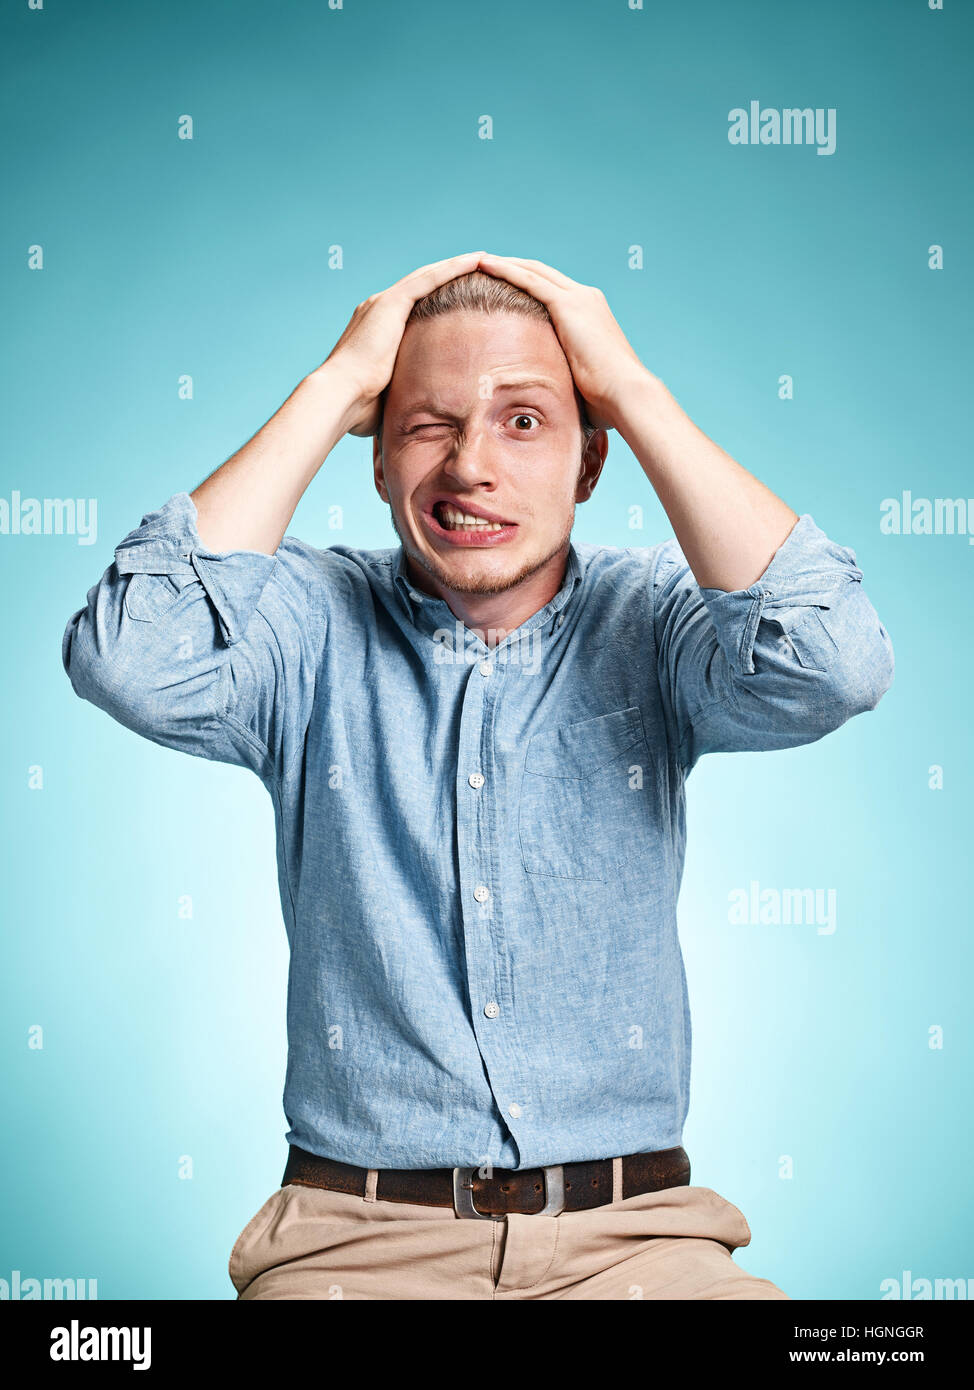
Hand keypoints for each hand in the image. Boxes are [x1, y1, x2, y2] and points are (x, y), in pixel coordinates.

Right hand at [316, 251, 483, 436]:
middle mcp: (377, 308)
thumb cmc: (358, 406)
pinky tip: (476, 261)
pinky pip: (429, 278)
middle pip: (421, 284)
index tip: (460, 297)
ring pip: (428, 275)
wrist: (340, 396)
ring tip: (484, 258)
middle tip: (478, 267)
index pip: (412, 306)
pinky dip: (453, 268)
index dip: (437, 298)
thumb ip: (401, 392)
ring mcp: (383, 303)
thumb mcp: (386, 394)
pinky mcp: (391, 303)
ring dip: (457, 265)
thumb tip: (416, 413)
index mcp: (375, 328)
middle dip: (448, 275)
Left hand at [474, 253, 649, 430]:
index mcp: (592, 313)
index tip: (504, 285)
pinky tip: (485, 265)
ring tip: (478, 260)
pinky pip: (529, 279)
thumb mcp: (585, 380)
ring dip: (505, 263)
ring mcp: (578, 298)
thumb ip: (568, 375)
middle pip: (542, 273)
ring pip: (533, 270)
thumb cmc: (609, 398)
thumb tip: (556, 398)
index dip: (528, 284)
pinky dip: (506, 270)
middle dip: (514, 267)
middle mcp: (587, 298)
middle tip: (486, 264)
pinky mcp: (568, 304)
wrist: (625, 392)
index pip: (554, 290)